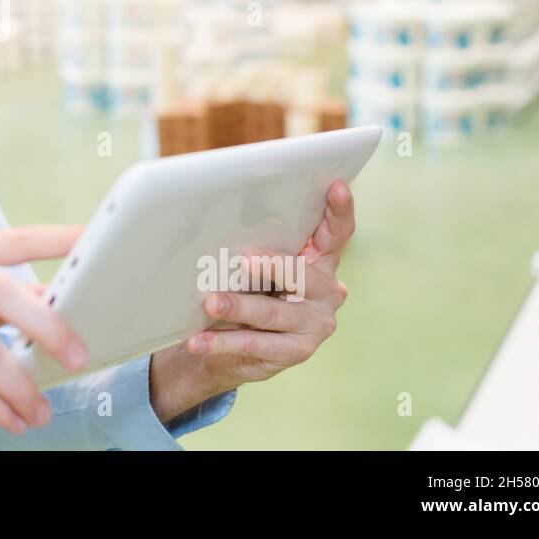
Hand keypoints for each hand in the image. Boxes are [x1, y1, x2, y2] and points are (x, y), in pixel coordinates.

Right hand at [0, 225, 88, 448]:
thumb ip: (0, 299)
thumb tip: (61, 307)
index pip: (16, 240)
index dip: (58, 240)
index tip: (98, 243)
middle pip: (3, 293)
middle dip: (48, 326)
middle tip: (80, 355)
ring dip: (20, 386)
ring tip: (41, 410)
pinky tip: (13, 419)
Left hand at [149, 180, 355, 422]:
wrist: (231, 349)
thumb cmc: (244, 292)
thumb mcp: (251, 267)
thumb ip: (255, 245)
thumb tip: (227, 220)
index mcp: (319, 261)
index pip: (337, 234)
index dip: (339, 211)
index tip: (337, 186)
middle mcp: (327, 291)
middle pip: (301, 273)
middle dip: (272, 265)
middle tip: (244, 258)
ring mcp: (315, 324)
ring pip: (274, 311)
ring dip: (238, 306)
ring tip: (210, 303)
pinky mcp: (298, 352)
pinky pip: (256, 344)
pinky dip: (223, 343)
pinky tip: (199, 341)